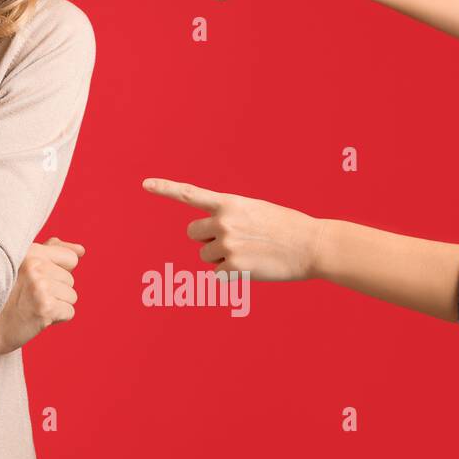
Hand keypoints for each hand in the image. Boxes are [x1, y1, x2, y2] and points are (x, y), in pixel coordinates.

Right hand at [0, 238, 83, 353]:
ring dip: (56, 305)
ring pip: (72, 296)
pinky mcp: (46, 307)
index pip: (70, 258)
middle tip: (29, 297)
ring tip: (32, 306)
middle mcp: (36, 265)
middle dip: (56, 291)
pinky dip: (56, 319)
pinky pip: (69, 312)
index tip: (38, 281)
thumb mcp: (24, 264)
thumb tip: (81, 250)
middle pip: (71, 280)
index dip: (59, 273)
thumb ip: (52, 252)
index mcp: (31, 251)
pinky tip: (36, 317)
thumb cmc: (4, 295)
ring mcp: (40, 286)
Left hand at [142, 177, 325, 280]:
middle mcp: (223, 222)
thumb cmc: (285, 227)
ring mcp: (227, 245)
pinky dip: (230, 275)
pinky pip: (217, 275)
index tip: (145, 184)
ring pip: (205, 256)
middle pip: (193, 234)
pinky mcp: (234, 267)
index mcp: (228, 203)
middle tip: (234, 241)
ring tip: (249, 253)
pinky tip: (252, 267)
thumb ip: (228, 216)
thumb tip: (209, 237)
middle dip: (207, 239)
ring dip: (221, 258)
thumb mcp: (254, 210)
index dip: (165, 188)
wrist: (312, 245)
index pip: (189, 194)